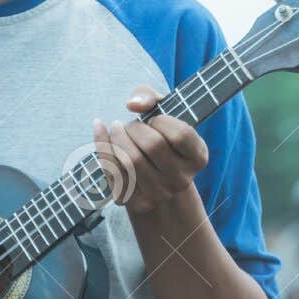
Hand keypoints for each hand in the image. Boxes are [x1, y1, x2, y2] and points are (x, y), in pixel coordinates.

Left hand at [92, 85, 209, 213]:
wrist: (153, 176)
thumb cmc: (159, 135)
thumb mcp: (162, 111)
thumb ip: (149, 96)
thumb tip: (133, 104)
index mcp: (198, 157)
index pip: (180, 134)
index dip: (161, 120)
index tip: (154, 119)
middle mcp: (182, 180)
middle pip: (152, 145)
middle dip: (135, 127)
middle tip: (131, 125)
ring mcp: (159, 194)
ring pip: (129, 160)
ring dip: (117, 136)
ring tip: (118, 128)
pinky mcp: (136, 202)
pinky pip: (112, 171)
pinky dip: (102, 145)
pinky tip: (100, 130)